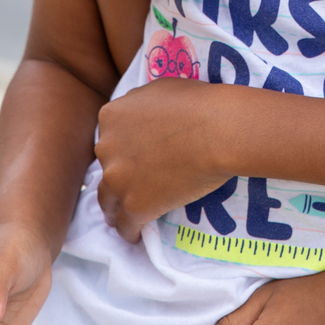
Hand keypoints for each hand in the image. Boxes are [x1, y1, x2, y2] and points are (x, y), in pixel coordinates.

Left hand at [97, 81, 239, 240]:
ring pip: (108, 200)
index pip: (110, 136)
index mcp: (110, 116)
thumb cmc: (198, 103)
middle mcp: (106, 148)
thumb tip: (139, 117)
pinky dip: (129, 231)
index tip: (134, 156)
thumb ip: (139, 105)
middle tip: (131, 184)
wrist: (218, 131)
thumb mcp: (159, 89)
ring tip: (122, 216)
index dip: (122, 147)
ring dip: (115, 208)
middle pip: (106, 167)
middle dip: (117, 175)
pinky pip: (125, 225)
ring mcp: (118, 179)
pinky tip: (135, 235)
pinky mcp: (135, 206)